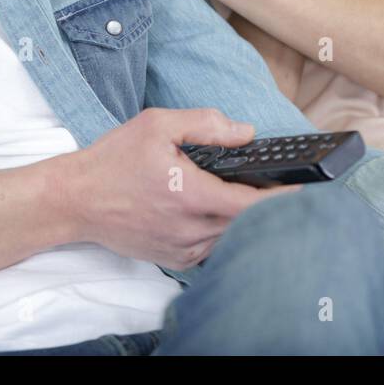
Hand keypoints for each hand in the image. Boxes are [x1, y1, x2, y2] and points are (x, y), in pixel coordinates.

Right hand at [59, 107, 301, 268]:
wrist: (75, 200)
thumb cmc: (113, 160)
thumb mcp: (157, 125)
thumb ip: (206, 124)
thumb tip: (246, 132)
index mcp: (190, 195)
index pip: (254, 204)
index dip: (285, 197)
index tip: (308, 188)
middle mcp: (190, 229)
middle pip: (248, 222)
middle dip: (264, 203)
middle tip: (271, 181)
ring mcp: (182, 249)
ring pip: (232, 236)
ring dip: (240, 217)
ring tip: (237, 191)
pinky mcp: (174, 260)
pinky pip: (212, 247)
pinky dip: (220, 229)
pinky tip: (210, 209)